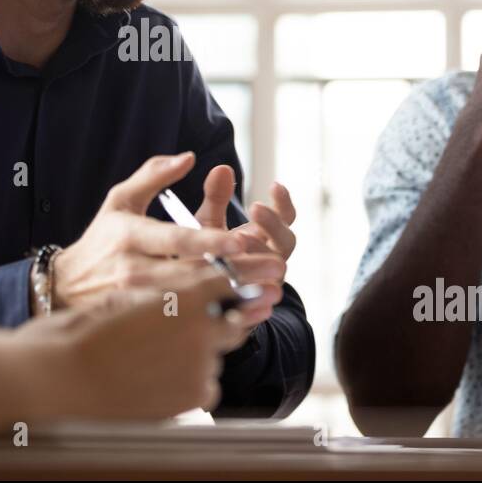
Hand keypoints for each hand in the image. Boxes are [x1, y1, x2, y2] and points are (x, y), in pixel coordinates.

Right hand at [20, 269, 242, 420]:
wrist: (55, 381)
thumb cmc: (75, 335)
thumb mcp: (116, 299)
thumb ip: (154, 295)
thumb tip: (178, 298)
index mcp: (178, 292)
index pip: (221, 280)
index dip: (222, 283)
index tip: (223, 289)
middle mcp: (197, 328)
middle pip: (232, 317)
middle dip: (221, 319)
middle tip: (196, 325)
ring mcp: (198, 366)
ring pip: (218, 354)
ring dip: (202, 352)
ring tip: (162, 356)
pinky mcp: (190, 399)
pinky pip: (206, 386)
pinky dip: (190, 382)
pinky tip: (160, 379)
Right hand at [49, 152, 268, 314]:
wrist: (64, 288)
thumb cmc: (101, 239)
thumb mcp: (120, 199)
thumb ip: (154, 174)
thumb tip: (190, 156)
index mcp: (129, 235)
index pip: (175, 239)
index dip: (210, 240)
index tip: (243, 240)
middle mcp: (132, 271)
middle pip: (192, 274)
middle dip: (238, 272)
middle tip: (277, 268)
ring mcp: (136, 304)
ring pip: (191, 304)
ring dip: (234, 300)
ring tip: (270, 294)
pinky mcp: (140, 327)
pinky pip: (183, 328)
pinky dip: (216, 324)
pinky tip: (244, 318)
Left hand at [195, 164, 294, 328]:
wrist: (195, 300)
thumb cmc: (205, 255)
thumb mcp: (207, 225)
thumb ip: (215, 199)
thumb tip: (222, 167)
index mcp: (264, 238)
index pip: (285, 219)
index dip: (284, 203)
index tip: (275, 184)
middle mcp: (270, 261)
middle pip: (287, 243)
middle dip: (273, 225)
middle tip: (255, 208)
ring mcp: (264, 288)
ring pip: (275, 273)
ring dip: (261, 254)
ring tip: (239, 240)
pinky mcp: (250, 314)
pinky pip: (256, 309)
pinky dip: (251, 301)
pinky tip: (238, 291)